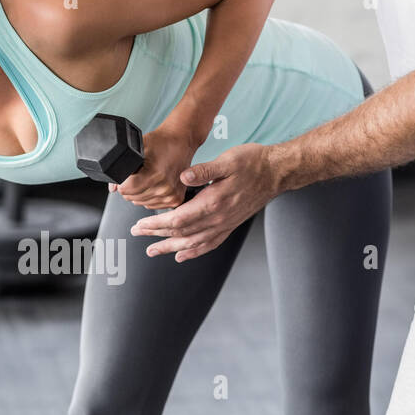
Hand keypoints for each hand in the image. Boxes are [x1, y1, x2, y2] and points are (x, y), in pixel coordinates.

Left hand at [114, 125, 197, 208]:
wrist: (181, 141)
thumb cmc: (161, 142)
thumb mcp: (137, 148)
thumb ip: (122, 167)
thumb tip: (112, 188)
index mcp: (155, 175)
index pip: (125, 190)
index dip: (122, 181)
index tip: (128, 174)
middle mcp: (165, 188)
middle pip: (133, 197)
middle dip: (130, 187)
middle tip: (138, 174)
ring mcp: (171, 195)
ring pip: (142, 203)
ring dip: (140, 193)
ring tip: (147, 178)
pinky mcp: (176, 199)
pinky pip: (153, 205)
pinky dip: (149, 197)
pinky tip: (153, 184)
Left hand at [129, 142, 279, 261]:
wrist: (277, 172)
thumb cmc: (253, 162)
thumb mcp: (228, 160)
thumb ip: (204, 170)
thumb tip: (184, 177)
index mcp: (213, 202)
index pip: (177, 219)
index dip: (156, 224)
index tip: (139, 225)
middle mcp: (218, 219)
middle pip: (181, 233)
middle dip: (157, 235)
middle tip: (137, 235)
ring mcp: (225, 225)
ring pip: (193, 242)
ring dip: (171, 247)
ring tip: (153, 251)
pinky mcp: (230, 225)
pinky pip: (209, 244)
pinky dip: (194, 251)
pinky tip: (183, 255)